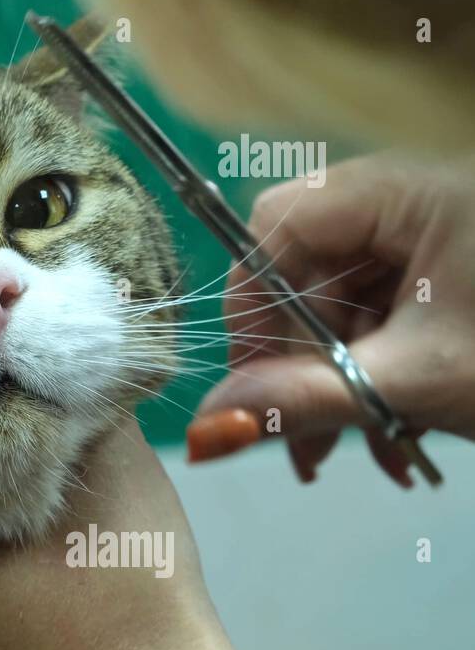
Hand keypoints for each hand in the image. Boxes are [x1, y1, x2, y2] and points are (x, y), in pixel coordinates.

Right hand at [188, 153, 474, 483]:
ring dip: (335, 384)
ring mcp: (428, 236)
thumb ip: (301, 400)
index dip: (252, 304)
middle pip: (302, 271)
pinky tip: (391, 439)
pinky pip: (379, 316)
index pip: (273, 226)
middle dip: (295, 363)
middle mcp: (404, 199)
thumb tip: (203, 431)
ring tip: (353, 459)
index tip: (255, 379)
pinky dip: (374, 377)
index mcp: (399, 190)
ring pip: (339, 304)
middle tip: (300, 442)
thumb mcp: (417, 381)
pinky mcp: (446, 272)